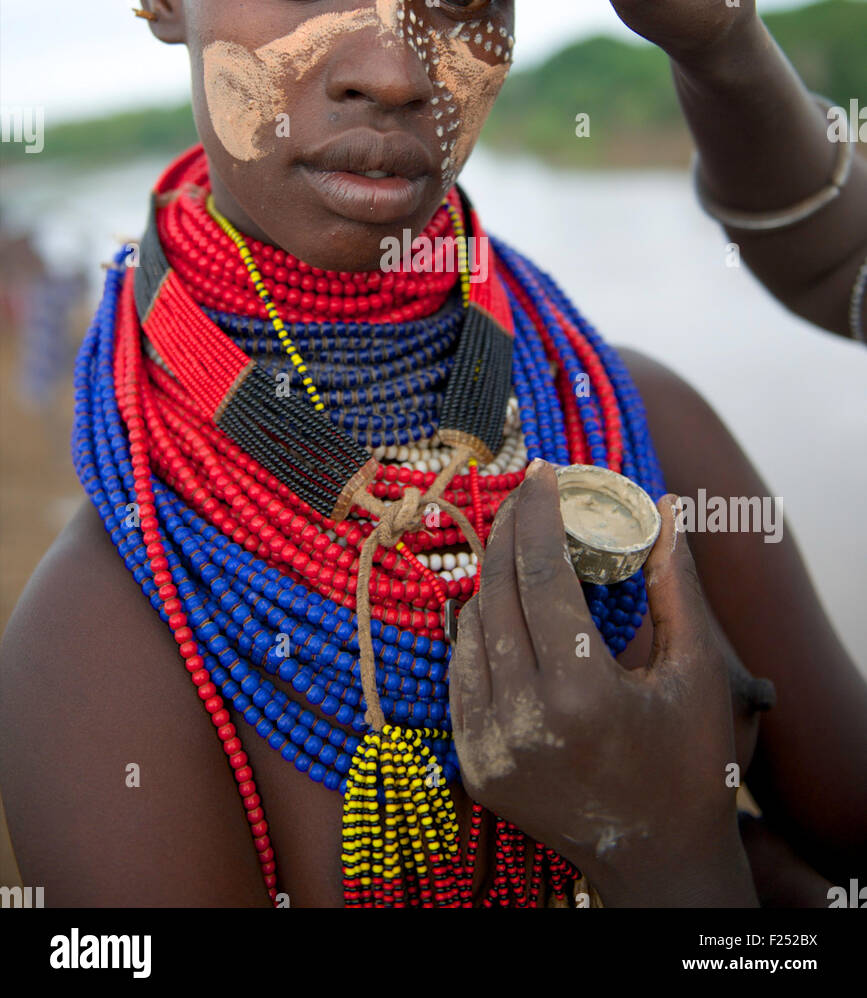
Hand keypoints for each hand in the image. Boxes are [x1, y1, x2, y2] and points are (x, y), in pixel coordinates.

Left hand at [449, 460, 755, 905]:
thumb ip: (675, 585)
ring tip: (517, 545)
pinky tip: (500, 605)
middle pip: (497, 592)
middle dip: (509, 531)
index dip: (538, 513)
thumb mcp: (698, 673)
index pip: (541, 574)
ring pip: (471, 629)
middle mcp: (524, 719)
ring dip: (491, 579)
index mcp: (583, 693)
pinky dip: (478, 631)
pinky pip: (461, 673)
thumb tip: (666, 508)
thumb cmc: (690, 766)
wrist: (657, 862)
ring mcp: (489, 745)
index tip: (542, 471)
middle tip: (525, 494)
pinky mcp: (473, 765)